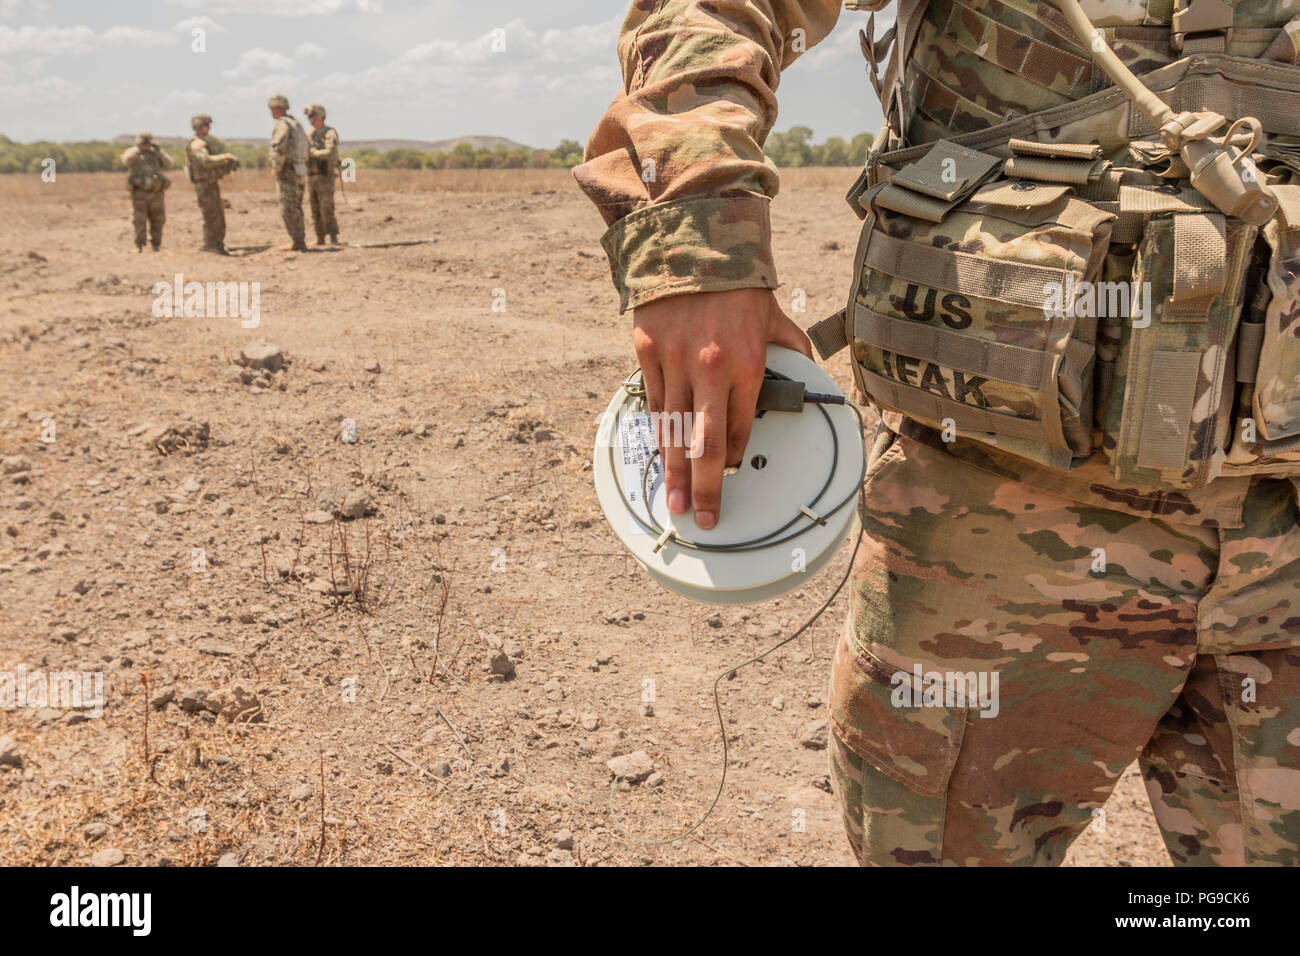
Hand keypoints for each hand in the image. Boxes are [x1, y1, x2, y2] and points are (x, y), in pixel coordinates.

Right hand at [632, 288, 811, 529]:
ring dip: (673, 471)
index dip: (736, 460)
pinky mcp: (648, 351)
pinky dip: (656, 431)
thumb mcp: (772, 314)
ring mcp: (674, 362)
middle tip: (702, 517)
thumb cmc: (737, 283)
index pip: (739, 428)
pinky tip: (659, 454)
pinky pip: (653, 402)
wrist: (692, 240)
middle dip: (705, 486)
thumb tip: (808, 369)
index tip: (733, 478)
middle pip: (704, 443)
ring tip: (673, 501)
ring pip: (672, 430)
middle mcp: (709, 368)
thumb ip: (789, 346)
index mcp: (744, 363)